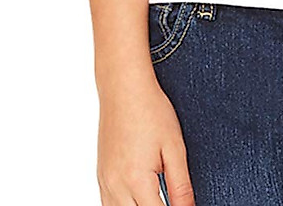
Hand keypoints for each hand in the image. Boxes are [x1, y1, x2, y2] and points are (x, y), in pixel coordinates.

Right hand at [97, 76, 194, 205]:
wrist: (124, 88)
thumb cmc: (151, 111)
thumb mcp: (174, 148)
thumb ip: (181, 186)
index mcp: (137, 181)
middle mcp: (116, 186)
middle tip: (170, 200)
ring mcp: (105, 181)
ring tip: (156, 198)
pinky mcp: (101, 175)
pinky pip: (108, 204)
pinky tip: (138, 200)